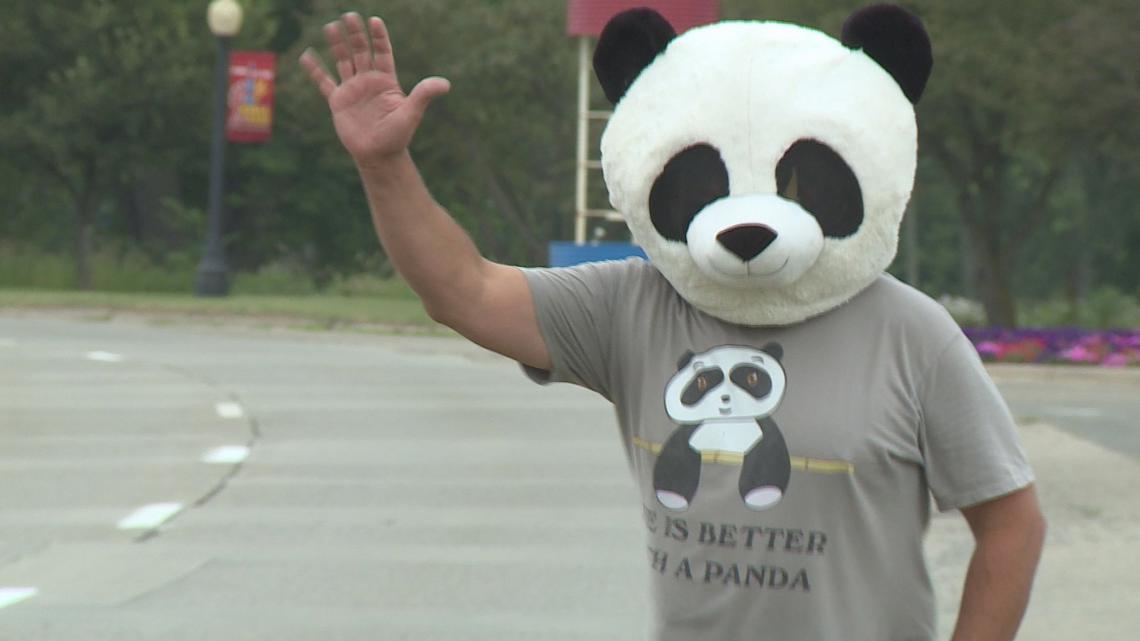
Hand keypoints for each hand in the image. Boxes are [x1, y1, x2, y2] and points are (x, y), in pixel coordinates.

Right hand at [300, 12, 449, 167]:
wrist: (379, 156)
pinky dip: (315, 70)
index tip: (375, 20)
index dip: (379, 37)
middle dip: (356, 34)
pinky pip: (324, 82)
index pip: (382, 52)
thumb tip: (445, 84)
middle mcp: (368, 81)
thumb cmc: (397, 136)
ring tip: (331, 26)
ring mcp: (352, 89)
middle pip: (360, 51)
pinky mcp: (338, 101)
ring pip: (343, 61)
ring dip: (337, 44)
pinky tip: (307, 55)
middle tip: (349, 15)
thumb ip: (424, 95)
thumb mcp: (411, 113)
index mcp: (386, 80)